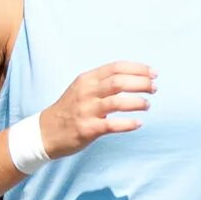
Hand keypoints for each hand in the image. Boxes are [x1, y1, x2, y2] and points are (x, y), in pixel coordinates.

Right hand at [36, 61, 155, 157]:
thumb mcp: (82, 88)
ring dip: (137, 102)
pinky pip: (111, 125)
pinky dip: (128, 124)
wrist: (45, 132)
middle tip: (155, 88)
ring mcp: (86, 111)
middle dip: (141, 83)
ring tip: (147, 105)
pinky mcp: (87, 129)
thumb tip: (133, 77)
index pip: (116, 67)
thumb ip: (103, 82)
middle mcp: (86, 92)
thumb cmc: (70, 110)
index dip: (138, 68)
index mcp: (87, 79)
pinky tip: (138, 123)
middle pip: (119, 82)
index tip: (153, 73)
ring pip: (117, 102)